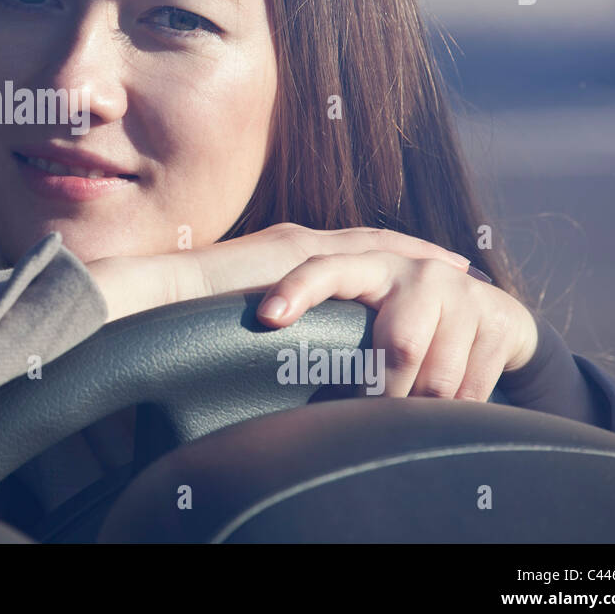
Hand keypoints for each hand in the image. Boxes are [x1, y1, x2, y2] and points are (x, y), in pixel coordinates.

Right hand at [88, 222, 471, 323]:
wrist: (154, 298)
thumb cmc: (181, 321)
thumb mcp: (234, 327)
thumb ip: (264, 334)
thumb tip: (275, 368)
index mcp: (281, 261)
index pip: (344, 262)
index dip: (384, 268)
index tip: (419, 280)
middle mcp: (294, 246)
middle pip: (370, 248)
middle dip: (414, 257)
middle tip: (459, 271)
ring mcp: (297, 245)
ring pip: (376, 246)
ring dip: (418, 256)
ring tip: (459, 271)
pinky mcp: (296, 253)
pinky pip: (365, 251)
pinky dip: (403, 256)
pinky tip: (432, 268)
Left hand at [255, 249, 538, 399]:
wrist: (497, 315)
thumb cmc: (411, 318)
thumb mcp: (369, 309)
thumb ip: (332, 322)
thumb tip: (273, 354)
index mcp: (370, 265)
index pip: (326, 269)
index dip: (298, 290)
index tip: (269, 317)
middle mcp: (417, 273)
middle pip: (398, 345)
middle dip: (384, 392)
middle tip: (372, 415)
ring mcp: (462, 294)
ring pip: (436, 378)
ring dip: (420, 410)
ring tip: (407, 416)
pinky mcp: (499, 320)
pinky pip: (472, 389)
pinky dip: (454, 412)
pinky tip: (446, 413)